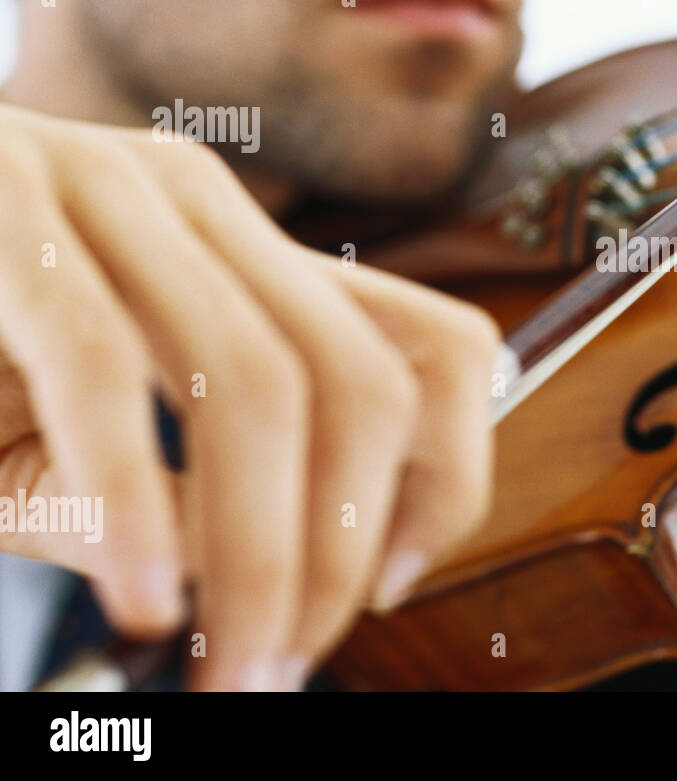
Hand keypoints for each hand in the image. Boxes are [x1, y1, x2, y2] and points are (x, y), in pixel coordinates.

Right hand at [0, 103, 499, 689]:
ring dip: (261, 552)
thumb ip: (183, 488)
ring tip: (233, 664)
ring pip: (254, 382)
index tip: (394, 582)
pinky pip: (101, 371)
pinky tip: (138, 599)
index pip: (434, 348)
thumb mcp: (90, 431)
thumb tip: (259, 577)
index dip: (449, 473)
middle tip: (288, 660)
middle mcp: (203, 208)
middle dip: (343, 549)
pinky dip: (135, 501)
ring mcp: (105, 193)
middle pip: (361, 382)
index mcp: (252, 252)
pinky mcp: (1, 214)